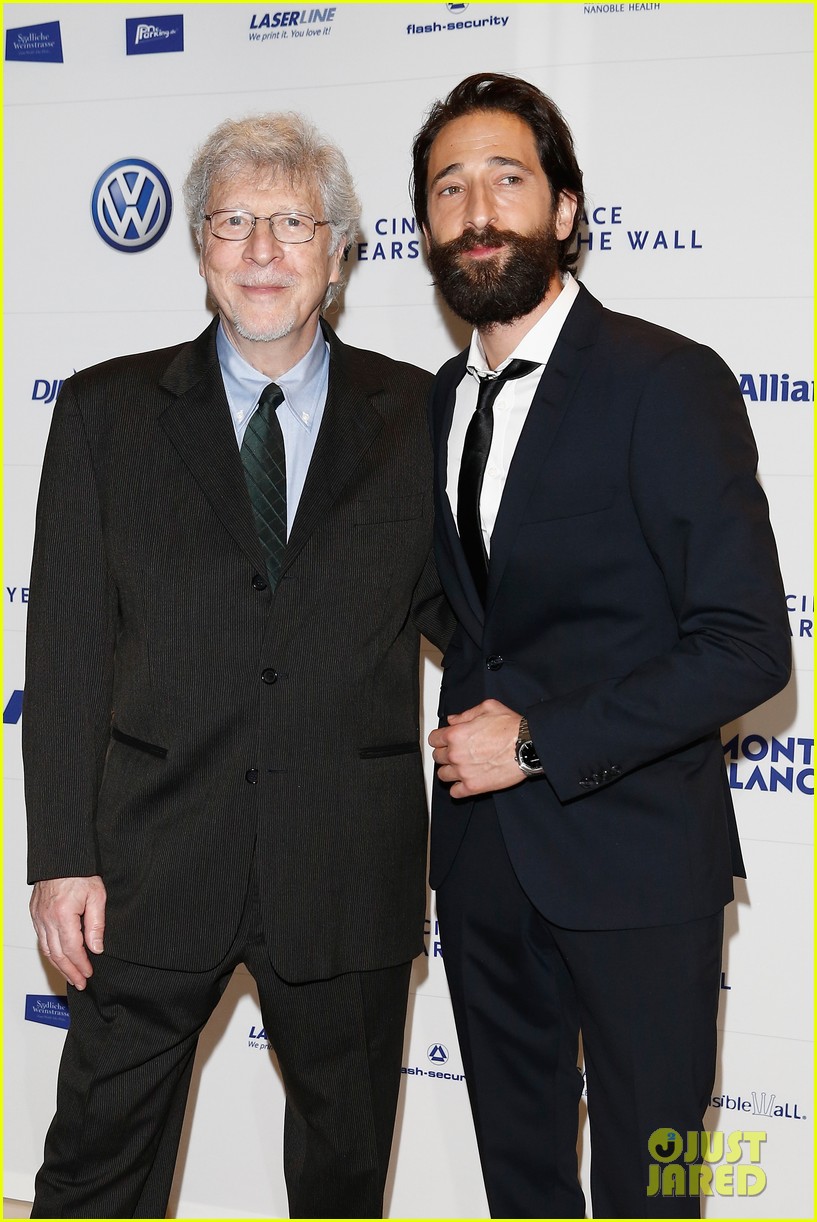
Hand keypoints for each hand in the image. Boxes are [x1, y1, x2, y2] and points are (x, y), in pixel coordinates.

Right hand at [30, 875, 106, 989]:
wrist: (62, 857)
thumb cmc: (80, 872)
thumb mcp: (96, 895)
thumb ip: (96, 924)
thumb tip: (96, 948)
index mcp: (63, 914)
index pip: (72, 949)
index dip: (81, 964)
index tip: (89, 973)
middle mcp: (47, 918)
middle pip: (57, 954)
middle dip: (70, 971)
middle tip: (80, 982)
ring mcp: (38, 917)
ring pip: (47, 949)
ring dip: (59, 965)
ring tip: (71, 976)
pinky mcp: (35, 914)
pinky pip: (41, 939)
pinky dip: (50, 952)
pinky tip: (58, 958)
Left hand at [429, 699, 525, 798]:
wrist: (528, 746)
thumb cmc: (511, 727)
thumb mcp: (488, 708)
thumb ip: (466, 714)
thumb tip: (453, 719)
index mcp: (456, 734)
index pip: (433, 739)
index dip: (439, 738)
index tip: (445, 740)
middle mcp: (456, 754)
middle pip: (437, 757)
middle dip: (445, 753)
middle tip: (456, 752)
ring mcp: (463, 772)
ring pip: (442, 775)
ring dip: (449, 770)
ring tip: (460, 767)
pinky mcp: (474, 787)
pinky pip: (455, 792)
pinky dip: (457, 788)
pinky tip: (464, 781)